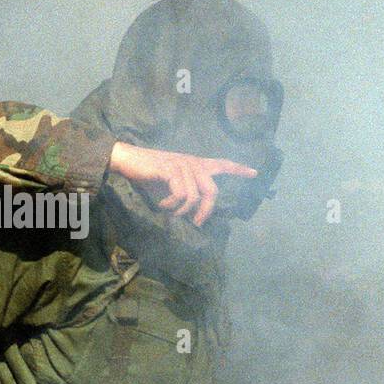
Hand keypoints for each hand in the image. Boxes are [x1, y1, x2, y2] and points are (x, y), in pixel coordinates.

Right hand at [109, 142, 257, 226]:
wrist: (128, 160)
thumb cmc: (149, 173)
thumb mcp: (172, 181)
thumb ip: (186, 190)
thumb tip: (195, 212)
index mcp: (196, 163)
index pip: (222, 164)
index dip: (239, 169)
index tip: (254, 173)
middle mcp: (193, 163)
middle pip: (212, 191)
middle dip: (205, 212)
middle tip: (196, 223)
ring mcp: (182, 165)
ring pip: (195, 196)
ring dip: (182, 210)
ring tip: (170, 212)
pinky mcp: (171, 170)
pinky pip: (181, 194)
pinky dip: (171, 205)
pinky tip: (162, 205)